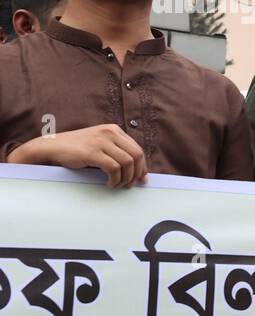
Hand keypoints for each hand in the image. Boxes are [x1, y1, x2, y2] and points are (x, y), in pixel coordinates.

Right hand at [8, 124, 147, 187]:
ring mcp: (101, 141)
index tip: (142, 178)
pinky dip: (114, 179)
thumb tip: (137, 171)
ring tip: (117, 185)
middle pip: (136, 155)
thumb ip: (117, 152)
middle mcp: (110, 133)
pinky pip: (113, 168)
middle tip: (131, 184)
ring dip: (125, 178)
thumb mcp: (100, 144)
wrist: (52, 147)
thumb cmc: (77, 149)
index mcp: (114, 130)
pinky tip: (109, 183)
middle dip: (136, 173)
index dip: (142, 166)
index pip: (137, 149)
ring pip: (127, 163)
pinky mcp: (92, 152)